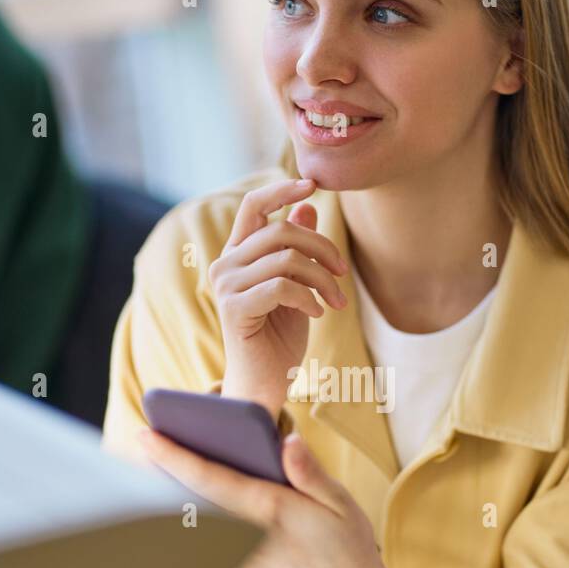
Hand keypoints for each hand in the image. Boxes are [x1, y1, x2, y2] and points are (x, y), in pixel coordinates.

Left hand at [138, 426, 417, 567]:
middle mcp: (245, 535)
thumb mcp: (341, 504)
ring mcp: (236, 558)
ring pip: (189, 523)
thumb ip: (310, 472)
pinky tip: (168, 504)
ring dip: (163, 497)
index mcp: (270, 509)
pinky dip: (180, 523)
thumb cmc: (347, 548)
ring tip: (141, 468)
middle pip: (187, 499)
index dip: (174, 456)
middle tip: (129, 445)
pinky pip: (199, 544)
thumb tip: (288, 440)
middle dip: (156, 473)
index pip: (210, 478)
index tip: (146, 435)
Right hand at [209, 177, 348, 419]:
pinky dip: (308, 298)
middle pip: (280, 232)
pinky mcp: (233, 309)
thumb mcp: (296, 286)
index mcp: (238, 254)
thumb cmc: (279, 336)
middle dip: (322, 249)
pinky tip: (316, 313)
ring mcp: (225, 286)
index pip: (253, 206)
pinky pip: (282, 286)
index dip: (282, 190)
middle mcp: (225, 265)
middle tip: (342, 274)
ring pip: (286, 259)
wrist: (265, 382)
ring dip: (322, 280)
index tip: (312, 184)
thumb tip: (307, 207)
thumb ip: (296, 249)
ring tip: (336, 301)